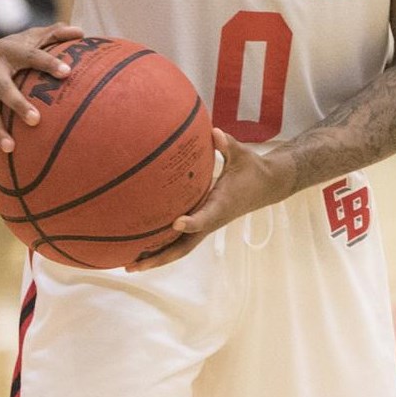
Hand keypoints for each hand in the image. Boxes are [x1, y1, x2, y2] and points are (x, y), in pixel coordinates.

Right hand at [0, 22, 84, 169]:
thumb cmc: (8, 48)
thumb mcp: (27, 37)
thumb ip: (54, 34)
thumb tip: (81, 32)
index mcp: (9, 52)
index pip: (31, 56)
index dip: (48, 63)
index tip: (67, 72)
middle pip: (3, 88)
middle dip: (17, 104)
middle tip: (36, 120)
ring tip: (10, 148)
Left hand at [125, 129, 292, 271]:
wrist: (267, 185)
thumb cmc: (251, 169)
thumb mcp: (242, 154)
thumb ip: (228, 145)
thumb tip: (214, 132)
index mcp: (221, 205)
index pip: (206, 218)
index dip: (192, 222)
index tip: (176, 223)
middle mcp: (212, 220)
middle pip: (184, 246)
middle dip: (159, 257)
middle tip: (132, 264)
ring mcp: (206, 225)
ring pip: (180, 248)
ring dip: (156, 257)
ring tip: (129, 264)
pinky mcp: (203, 223)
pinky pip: (180, 240)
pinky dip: (162, 246)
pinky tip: (142, 247)